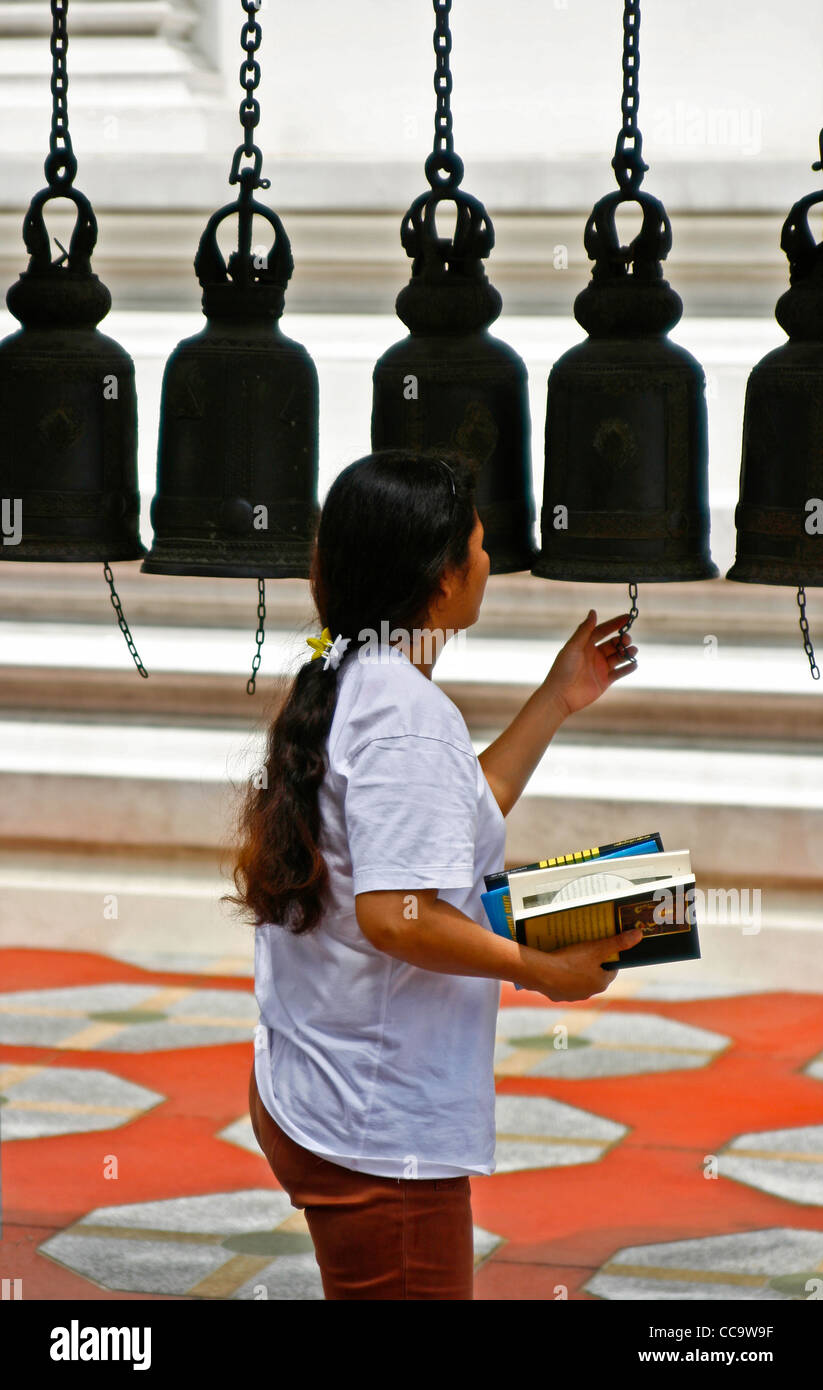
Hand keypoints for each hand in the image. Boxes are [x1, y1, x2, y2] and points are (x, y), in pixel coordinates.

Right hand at [517, 926, 643, 1001]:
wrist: (542, 973)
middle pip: (595, 975)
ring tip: (569, 956)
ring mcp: (573, 996)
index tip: (602, 947)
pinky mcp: (558, 996)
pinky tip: (556, 966)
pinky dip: (562, 977)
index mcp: (601, 983)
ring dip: (577, 972)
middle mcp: (589, 993)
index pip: (611, 969)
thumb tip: (639, 935)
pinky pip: (563, 985)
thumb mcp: (596, 948)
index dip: (608, 957)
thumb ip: (617, 942)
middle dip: (592, 964)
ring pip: (579, 981)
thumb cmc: (571, 961)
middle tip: (584, 948)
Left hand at [545, 609, 637, 718]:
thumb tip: (593, 611)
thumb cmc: (563, 669)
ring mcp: (599, 668)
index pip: (602, 630)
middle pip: (612, 644)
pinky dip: (628, 668)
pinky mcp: (604, 681)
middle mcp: (593, 655)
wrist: (560, 696)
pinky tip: (634, 664)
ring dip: (627, 653)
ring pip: (618, 657)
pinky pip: (619, 673)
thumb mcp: (573, 647)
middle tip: (627, 639)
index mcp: (584, 645)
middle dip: (622, 640)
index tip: (627, 617)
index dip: (615, 623)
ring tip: (632, 651)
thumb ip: (584, 630)